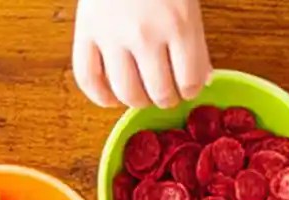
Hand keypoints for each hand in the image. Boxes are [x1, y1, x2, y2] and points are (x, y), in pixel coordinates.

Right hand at [72, 0, 211, 107]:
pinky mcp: (85, 33)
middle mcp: (145, 35)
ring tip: (142, 93)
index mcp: (179, 24)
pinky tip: (112, 98)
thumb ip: (196, 42)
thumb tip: (202, 80)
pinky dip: (101, 97)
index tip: (186, 85)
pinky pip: (88, 79)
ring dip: (138, 100)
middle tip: (166, 91)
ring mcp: (112, 36)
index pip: (189, 83)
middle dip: (167, 98)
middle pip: (160, 93)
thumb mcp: (188, 3)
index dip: (190, 90)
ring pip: (127, 93)